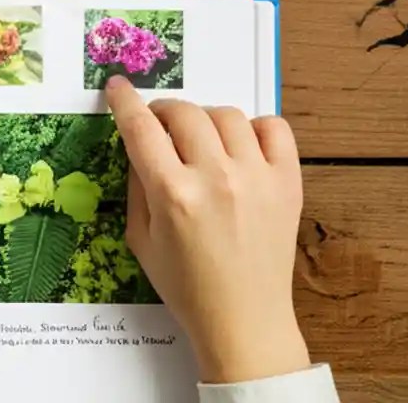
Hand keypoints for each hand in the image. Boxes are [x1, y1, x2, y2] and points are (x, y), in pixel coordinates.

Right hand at [105, 76, 310, 384]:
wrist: (244, 319)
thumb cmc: (185, 285)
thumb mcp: (140, 238)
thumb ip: (137, 185)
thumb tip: (138, 143)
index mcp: (172, 195)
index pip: (141, 128)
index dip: (125, 102)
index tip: (118, 88)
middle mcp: (216, 179)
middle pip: (184, 113)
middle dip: (164, 111)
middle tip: (159, 125)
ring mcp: (257, 178)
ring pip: (226, 114)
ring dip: (205, 119)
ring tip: (201, 141)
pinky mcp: (288, 183)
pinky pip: (274, 128)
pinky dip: (254, 127)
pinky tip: (241, 146)